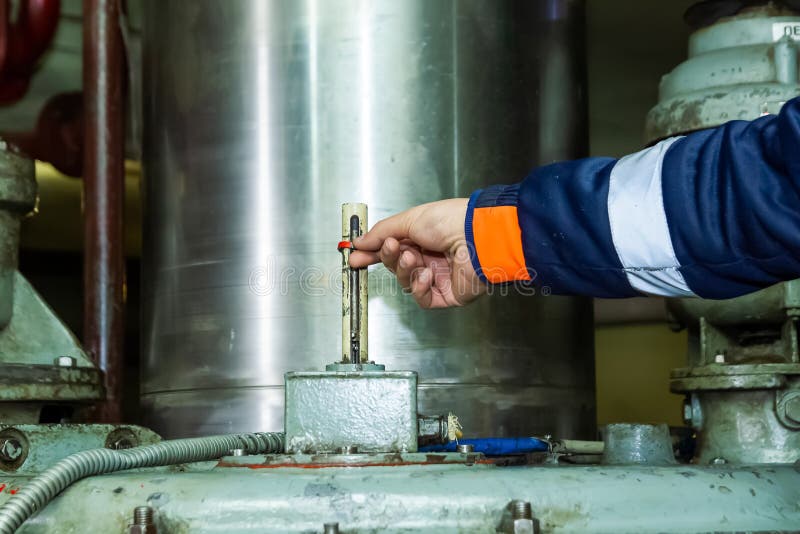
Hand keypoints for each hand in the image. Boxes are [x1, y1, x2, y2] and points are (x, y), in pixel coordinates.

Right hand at [349, 198, 486, 307]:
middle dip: (389, 258)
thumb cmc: (450, 221)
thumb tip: (360, 242)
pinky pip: (423, 298)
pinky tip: (427, 274)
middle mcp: (431, 257)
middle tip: (389, 249)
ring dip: (405, 270)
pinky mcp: (447, 295)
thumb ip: (381, 232)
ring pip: (407, 282)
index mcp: (423, 237)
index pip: (391, 249)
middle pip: (396, 266)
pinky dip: (419, 287)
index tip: (355, 257)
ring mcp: (439, 277)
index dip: (372, 254)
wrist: (477, 237)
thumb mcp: (409, 219)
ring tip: (413, 257)